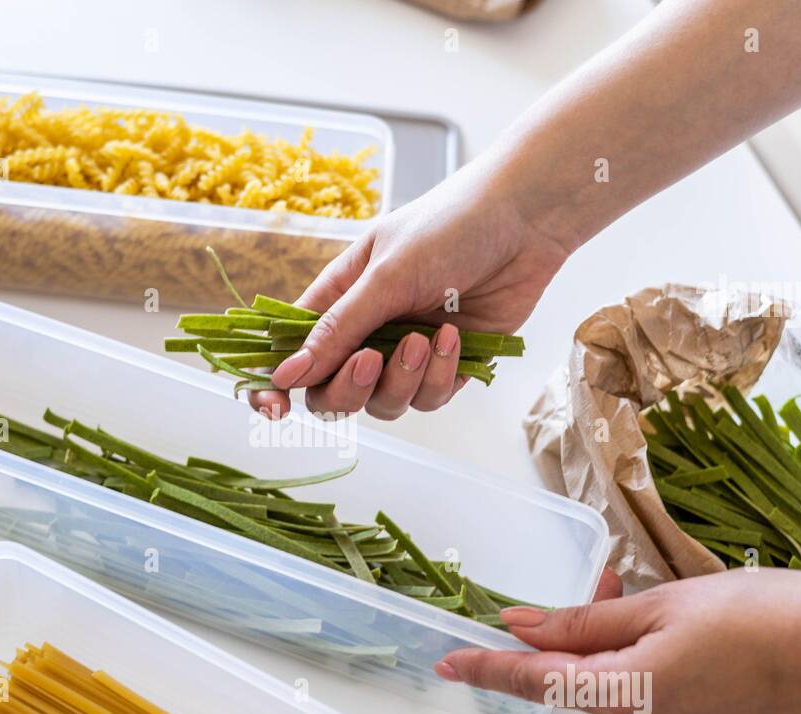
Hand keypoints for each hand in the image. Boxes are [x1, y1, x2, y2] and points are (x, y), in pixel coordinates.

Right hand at [250, 158, 570, 419]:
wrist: (526, 219)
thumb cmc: (450, 226)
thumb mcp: (385, 275)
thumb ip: (338, 330)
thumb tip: (285, 376)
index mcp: (338, 300)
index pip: (292, 352)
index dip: (277, 385)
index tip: (274, 406)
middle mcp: (367, 331)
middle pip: (334, 391)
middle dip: (349, 387)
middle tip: (371, 360)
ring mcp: (407, 352)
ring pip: (384, 403)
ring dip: (402, 380)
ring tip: (426, 338)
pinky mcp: (449, 366)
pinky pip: (429, 398)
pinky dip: (440, 375)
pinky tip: (454, 336)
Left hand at [436, 569, 800, 713]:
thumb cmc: (759, 615)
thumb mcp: (659, 603)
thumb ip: (582, 620)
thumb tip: (521, 623)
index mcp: (625, 693)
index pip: (535, 680)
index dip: (488, 667)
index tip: (449, 661)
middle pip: (585, 684)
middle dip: (587, 637)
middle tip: (616, 584)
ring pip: (622, 700)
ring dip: (625, 659)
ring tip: (672, 617)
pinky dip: (659, 685)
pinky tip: (698, 655)